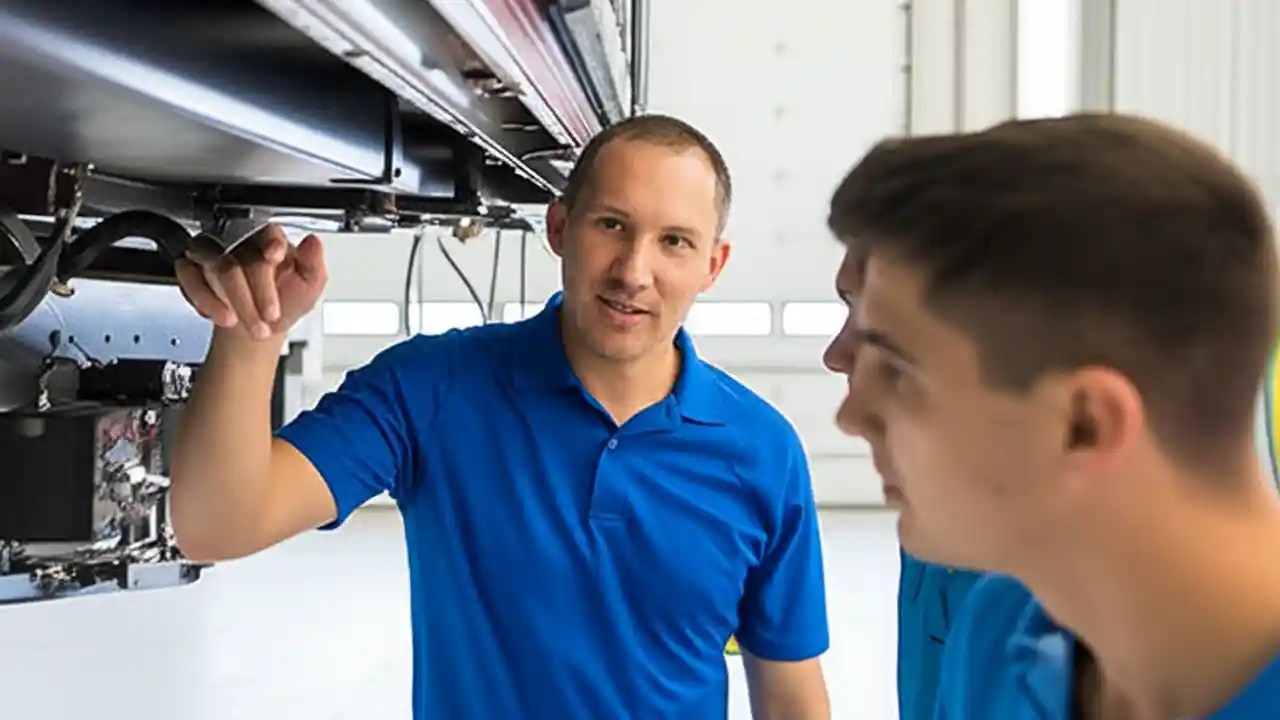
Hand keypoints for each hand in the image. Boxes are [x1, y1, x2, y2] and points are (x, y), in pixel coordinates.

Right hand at [174, 223, 326, 340]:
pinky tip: (222, 316)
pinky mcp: (191, 271)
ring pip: (216, 266)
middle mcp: (239, 243)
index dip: (270, 243)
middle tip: (270, 316)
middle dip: (258, 292)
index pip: (267, 231)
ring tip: (248, 324)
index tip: (273, 258)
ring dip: (234, 299)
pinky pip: (189, 279)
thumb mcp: (309, 287)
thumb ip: (314, 265)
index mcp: (269, 241)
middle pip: (242, 256)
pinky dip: (205, 300)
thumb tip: (314, 242)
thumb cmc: (284, 302)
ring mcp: (212, 255)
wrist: (261, 326)